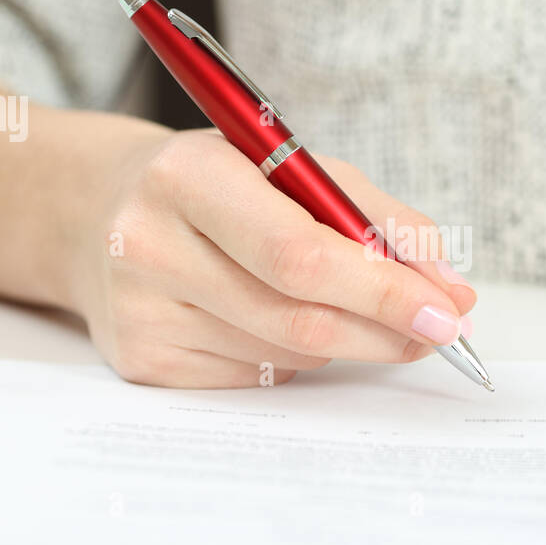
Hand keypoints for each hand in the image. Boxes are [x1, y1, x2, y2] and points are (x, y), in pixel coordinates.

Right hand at [67, 126, 475, 387]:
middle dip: (384, 329)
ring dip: (341, 337)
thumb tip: (449, 289)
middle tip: (436, 329)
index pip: (300, 253)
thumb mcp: (292, 167)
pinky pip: (257, 377)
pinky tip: (274, 317)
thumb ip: (379, 219)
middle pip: (297, 317)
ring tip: (340, 303)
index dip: (382, 290)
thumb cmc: (216, 183)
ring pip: (287, 353)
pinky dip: (294, 355)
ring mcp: (140, 313)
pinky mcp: (142, 362)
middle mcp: (148, 245)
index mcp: (188, 175)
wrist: (97, 211)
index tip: (446, 309)